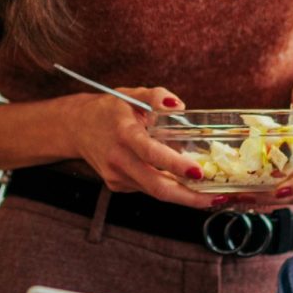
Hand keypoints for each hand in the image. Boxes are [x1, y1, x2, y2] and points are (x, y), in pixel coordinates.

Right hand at [64, 87, 236, 207]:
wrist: (76, 127)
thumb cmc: (108, 110)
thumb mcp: (131, 94)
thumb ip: (156, 96)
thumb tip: (179, 106)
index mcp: (124, 133)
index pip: (151, 153)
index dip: (175, 165)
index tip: (198, 172)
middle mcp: (118, 159)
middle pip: (156, 187)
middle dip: (189, 198)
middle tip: (216, 198)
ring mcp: (116, 176)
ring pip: (155, 192)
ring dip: (185, 197)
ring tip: (211, 195)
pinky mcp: (117, 185)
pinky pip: (147, 189)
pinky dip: (168, 188)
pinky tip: (184, 184)